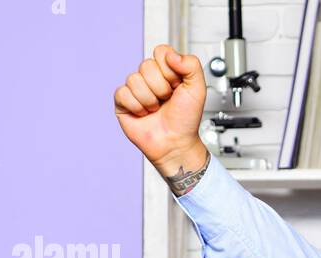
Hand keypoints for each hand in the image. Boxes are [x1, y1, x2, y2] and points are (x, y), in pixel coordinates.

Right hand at [113, 45, 208, 177]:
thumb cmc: (186, 120)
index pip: (161, 52)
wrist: (175, 143)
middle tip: (167, 100)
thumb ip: (192, 65)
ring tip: (156, 109)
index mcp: (167, 71)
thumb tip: (171, 55)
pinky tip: (144, 114)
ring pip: (134, 79)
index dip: (170, 70)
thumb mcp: (198, 90)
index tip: (177, 85)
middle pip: (146, 65)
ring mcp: (135, 89)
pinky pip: (122, 93)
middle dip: (161, 87)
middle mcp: (150, 78)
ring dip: (149, 99)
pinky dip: (136, 106)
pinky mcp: (122, 101)